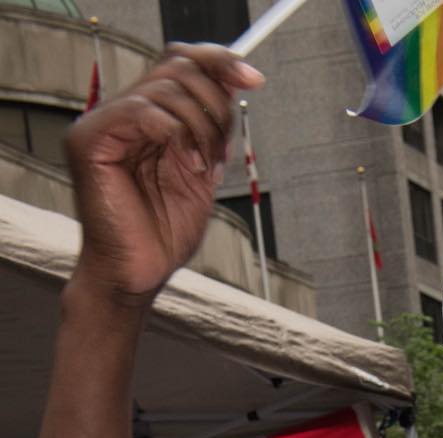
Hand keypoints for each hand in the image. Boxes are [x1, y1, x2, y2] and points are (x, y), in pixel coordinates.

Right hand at [66, 45, 263, 302]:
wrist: (139, 274)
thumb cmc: (165, 233)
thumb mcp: (201, 172)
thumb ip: (212, 131)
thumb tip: (234, 85)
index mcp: (146, 117)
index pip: (178, 63)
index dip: (217, 62)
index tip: (255, 79)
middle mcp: (122, 113)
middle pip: (175, 66)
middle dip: (215, 104)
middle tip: (224, 147)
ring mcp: (104, 125)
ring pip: (164, 89)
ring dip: (202, 127)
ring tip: (206, 166)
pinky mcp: (91, 141)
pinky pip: (141, 111)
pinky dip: (177, 134)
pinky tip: (191, 165)